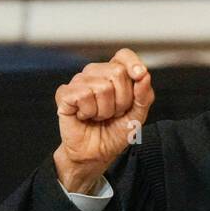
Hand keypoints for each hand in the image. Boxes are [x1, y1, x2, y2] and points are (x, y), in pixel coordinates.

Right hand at [53, 48, 153, 193]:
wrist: (96, 154)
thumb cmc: (114, 133)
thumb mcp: (137, 116)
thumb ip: (144, 96)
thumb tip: (144, 75)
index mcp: (113, 75)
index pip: (123, 56)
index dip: (133, 64)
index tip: (140, 76)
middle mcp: (95, 74)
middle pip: (117, 72)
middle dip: (122, 100)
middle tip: (114, 113)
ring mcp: (79, 82)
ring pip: (102, 87)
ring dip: (105, 110)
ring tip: (99, 116)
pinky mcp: (64, 94)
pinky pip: (83, 95)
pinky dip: (89, 112)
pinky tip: (85, 116)